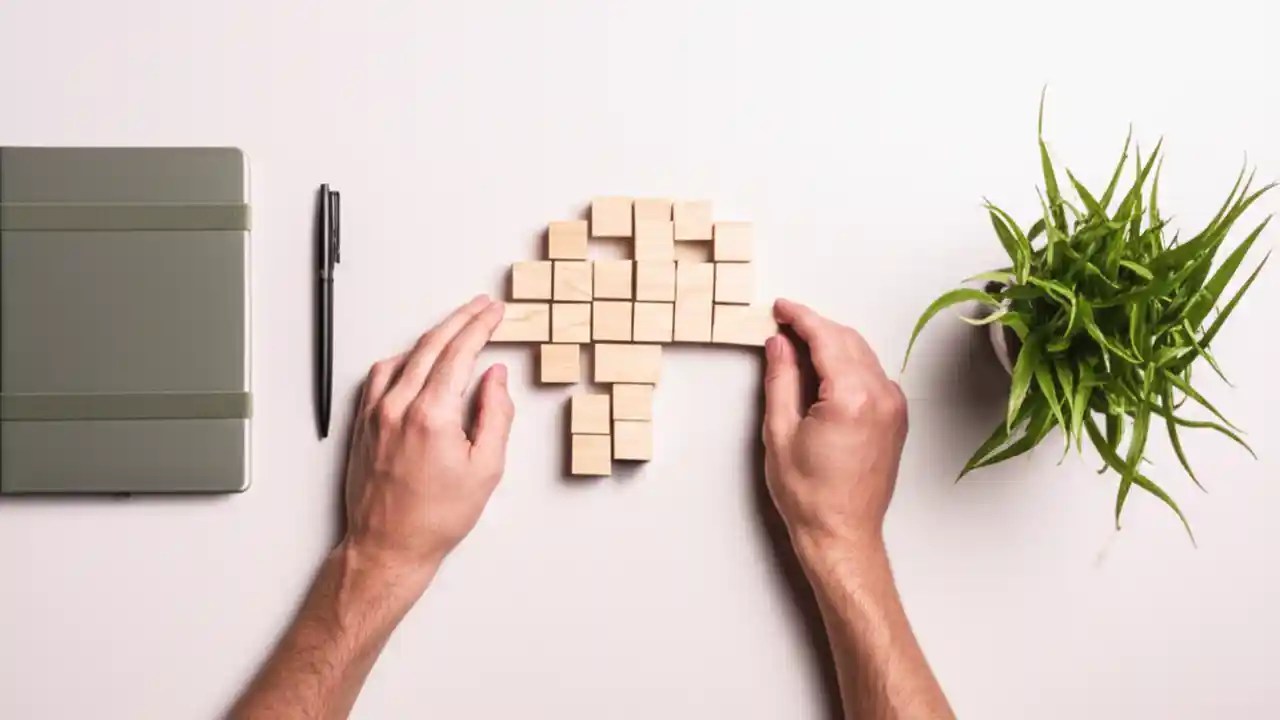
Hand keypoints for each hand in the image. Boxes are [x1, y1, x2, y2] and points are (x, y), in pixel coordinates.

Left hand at [341, 295, 514, 587]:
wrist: (388, 546)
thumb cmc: (435, 518)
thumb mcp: (486, 469)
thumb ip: (495, 415)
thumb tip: (495, 378)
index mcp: (431, 416)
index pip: (459, 353)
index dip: (480, 326)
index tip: (494, 312)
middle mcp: (397, 407)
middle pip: (431, 344)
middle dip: (460, 320)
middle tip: (481, 307)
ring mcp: (375, 413)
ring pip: (404, 355)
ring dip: (432, 337)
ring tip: (456, 329)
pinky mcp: (362, 422)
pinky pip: (381, 375)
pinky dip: (405, 358)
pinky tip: (418, 360)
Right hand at [762, 298, 907, 554]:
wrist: (842, 533)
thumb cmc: (810, 495)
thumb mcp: (780, 432)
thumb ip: (781, 379)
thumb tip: (779, 345)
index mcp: (851, 397)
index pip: (826, 338)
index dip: (801, 318)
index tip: (782, 308)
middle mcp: (881, 396)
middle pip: (847, 340)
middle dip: (816, 327)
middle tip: (784, 324)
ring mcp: (894, 407)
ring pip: (862, 355)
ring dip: (832, 344)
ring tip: (798, 347)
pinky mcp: (896, 418)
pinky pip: (872, 375)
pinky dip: (848, 364)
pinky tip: (824, 371)